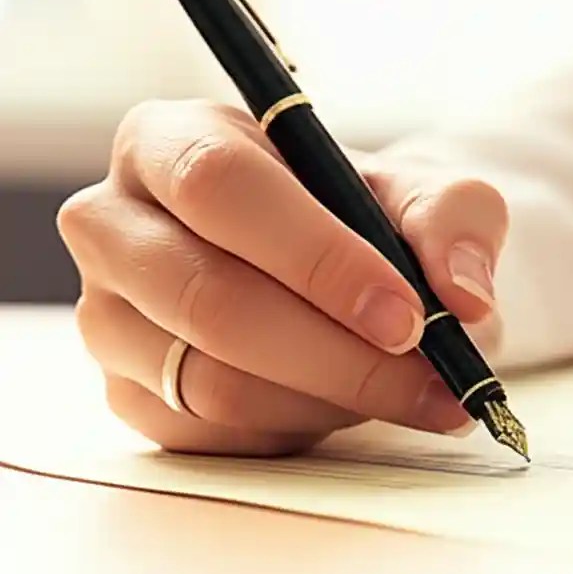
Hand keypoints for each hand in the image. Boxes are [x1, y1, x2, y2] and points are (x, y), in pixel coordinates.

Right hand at [57, 100, 507, 455]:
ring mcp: (108, 317)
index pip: (220, 187)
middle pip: (208, 298)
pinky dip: (303, 428)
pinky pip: (215, 433)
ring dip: (332, 398)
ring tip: (414, 392)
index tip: (407, 315)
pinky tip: (354, 403)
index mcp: (170, 140)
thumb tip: (464, 297)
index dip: (317, 256)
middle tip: (431, 376)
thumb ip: (456, 222)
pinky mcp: (129, 394)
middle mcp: (114, 223)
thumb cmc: (367, 217)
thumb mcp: (426, 192)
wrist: (339, 273)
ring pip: (212, 381)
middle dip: (339, 352)